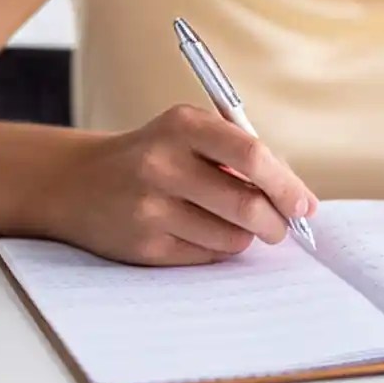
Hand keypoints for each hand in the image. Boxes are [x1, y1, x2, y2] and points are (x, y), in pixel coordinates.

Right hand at [52, 105, 317, 266]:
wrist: (78, 182)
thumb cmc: (153, 155)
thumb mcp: (188, 133)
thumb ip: (239, 154)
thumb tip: (295, 196)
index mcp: (182, 125)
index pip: (251, 155)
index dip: (286, 185)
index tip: (305, 206)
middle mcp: (162, 163)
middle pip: (247, 204)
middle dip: (275, 222)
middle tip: (279, 227)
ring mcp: (150, 207)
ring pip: (231, 238)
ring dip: (244, 237)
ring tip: (229, 223)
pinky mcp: (143, 245)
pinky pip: (205, 257)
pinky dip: (216, 249)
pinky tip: (198, 232)